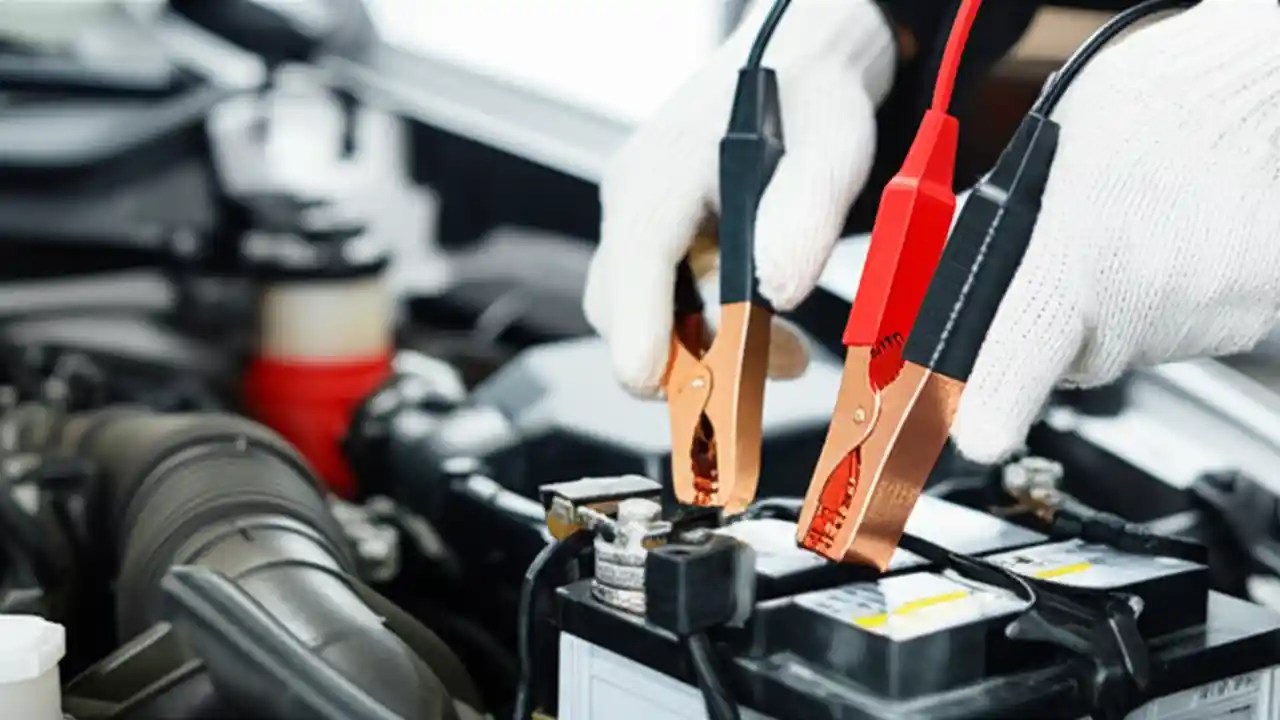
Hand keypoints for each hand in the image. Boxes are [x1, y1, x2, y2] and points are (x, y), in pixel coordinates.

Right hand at [583, 0, 895, 394]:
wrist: (800, 56)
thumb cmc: (811, 93)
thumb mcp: (831, 147)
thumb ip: (804, 215)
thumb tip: (777, 292)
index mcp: (661, 175)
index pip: (632, 269)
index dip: (642, 339)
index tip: (668, 393)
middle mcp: (634, 197)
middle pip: (620, 310)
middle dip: (683, 362)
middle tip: (769, 374)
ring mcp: (639, 216)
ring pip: (637, 314)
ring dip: (701, 352)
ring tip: (788, 354)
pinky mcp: (657, 232)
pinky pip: (659, 301)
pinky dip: (705, 330)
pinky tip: (764, 326)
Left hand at [951, 0, 1279, 462]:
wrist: (1257, 91)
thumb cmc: (1154, 105)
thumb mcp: (1038, 160)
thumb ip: (992, 235)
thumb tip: (951, 280)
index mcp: (1073, 259)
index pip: (1017, 360)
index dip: (990, 407)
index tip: (976, 436)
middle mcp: (1141, 301)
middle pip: (1077, 358)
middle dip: (1066, 323)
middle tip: (1085, 254)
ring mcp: (1203, 314)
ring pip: (1136, 342)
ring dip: (1128, 304)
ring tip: (1142, 230)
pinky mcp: (1253, 315)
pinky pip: (1191, 326)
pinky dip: (1180, 296)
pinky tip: (1181, 241)